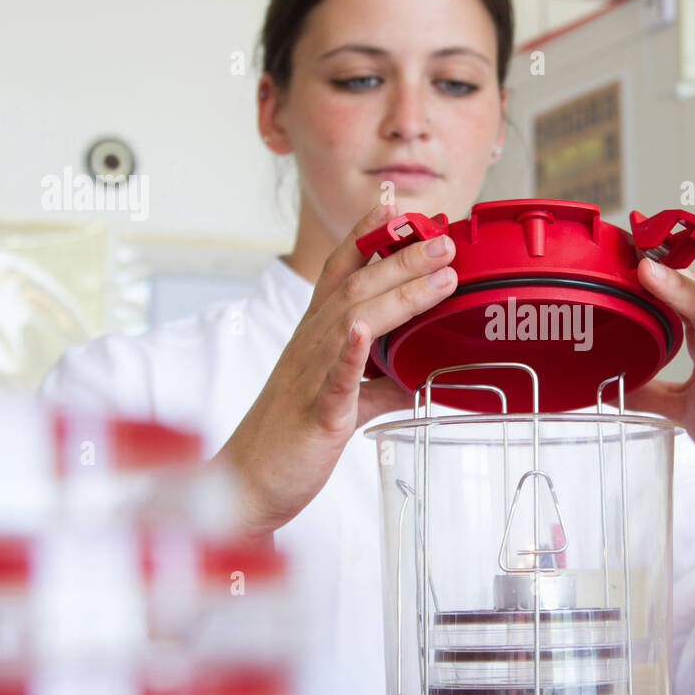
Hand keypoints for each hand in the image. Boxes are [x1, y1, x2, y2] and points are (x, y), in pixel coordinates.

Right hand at [213, 203, 456, 537]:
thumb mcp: (343, 403)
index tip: (396, 209)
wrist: (248, 485)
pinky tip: (364, 331)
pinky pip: (333, 378)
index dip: (366, 237)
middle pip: (358, 286)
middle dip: (404, 258)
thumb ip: (381, 386)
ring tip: (441, 273)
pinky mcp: (315, 412)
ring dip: (399, 292)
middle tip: (446, 238)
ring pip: (353, 319)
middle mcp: (311, 345)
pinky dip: (350, 352)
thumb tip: (421, 377)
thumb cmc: (290, 440)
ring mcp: (311, 375)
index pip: (340, 273)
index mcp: (316, 337)